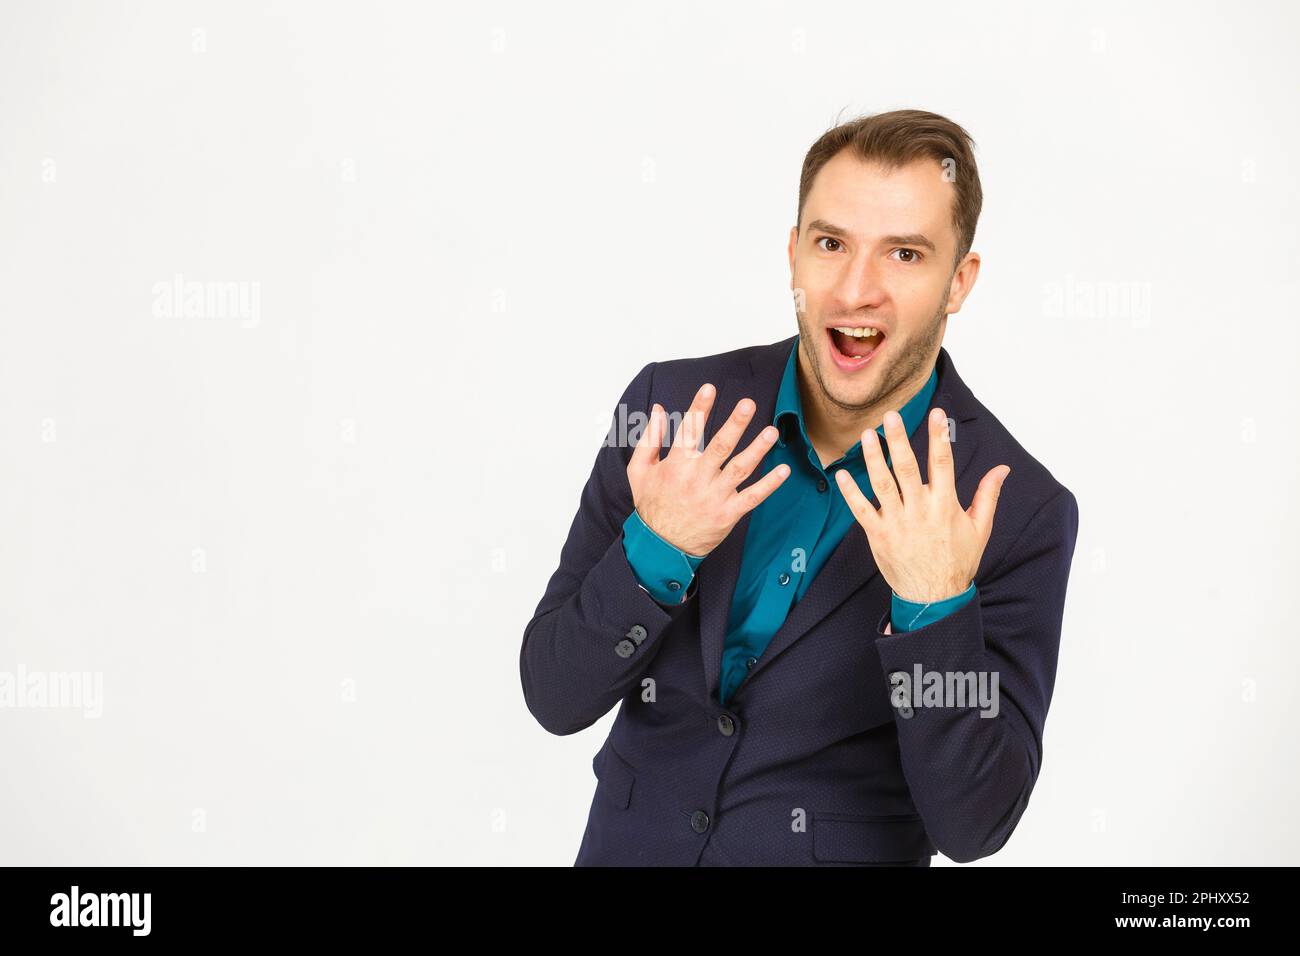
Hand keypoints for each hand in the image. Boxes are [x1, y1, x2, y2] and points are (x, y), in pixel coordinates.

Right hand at [626, 383, 790, 556]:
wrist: (660, 546)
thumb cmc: (651, 506)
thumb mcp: (640, 471)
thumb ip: (650, 438)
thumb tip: (659, 409)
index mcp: (675, 465)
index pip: (689, 431)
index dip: (700, 408)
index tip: (710, 388)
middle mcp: (697, 479)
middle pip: (720, 446)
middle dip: (735, 424)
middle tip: (748, 404)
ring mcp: (714, 497)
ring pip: (740, 469)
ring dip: (757, 449)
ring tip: (772, 431)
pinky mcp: (728, 514)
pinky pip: (752, 497)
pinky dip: (769, 485)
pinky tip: (783, 470)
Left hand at [834, 407, 1009, 602]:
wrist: (934, 597)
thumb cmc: (957, 560)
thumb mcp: (980, 528)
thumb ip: (988, 495)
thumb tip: (1003, 469)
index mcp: (945, 505)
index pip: (943, 463)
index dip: (939, 436)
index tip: (937, 413)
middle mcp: (920, 511)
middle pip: (907, 468)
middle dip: (898, 440)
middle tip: (890, 416)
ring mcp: (896, 523)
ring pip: (882, 484)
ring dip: (873, 459)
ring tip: (866, 436)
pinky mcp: (878, 535)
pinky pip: (860, 510)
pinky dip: (850, 492)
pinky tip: (842, 474)